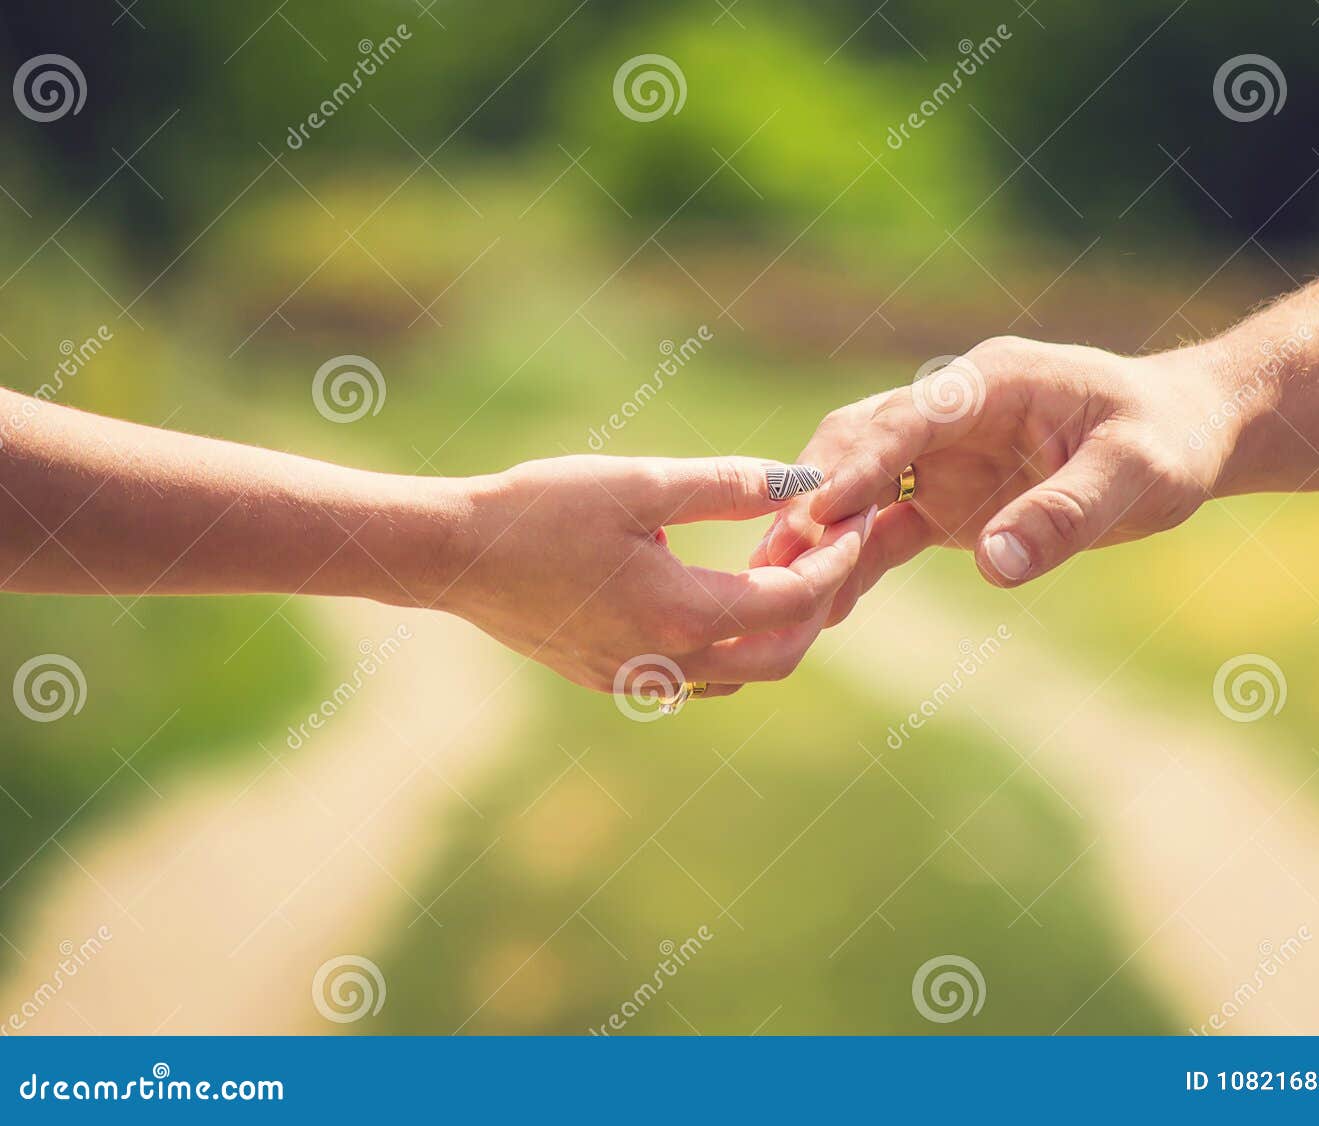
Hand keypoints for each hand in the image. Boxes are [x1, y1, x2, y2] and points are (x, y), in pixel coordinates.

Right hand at [430, 455, 868, 697]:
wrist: (452, 556)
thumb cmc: (538, 509)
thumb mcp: (639, 484)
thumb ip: (727, 486)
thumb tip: (804, 485)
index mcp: (680, 616)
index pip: (791, 602)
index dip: (833, 562)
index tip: (852, 520)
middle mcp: (666, 664)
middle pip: (780, 656)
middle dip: (818, 605)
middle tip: (834, 551)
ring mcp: (637, 681)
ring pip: (740, 672)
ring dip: (775, 628)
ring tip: (788, 568)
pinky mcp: (612, 680)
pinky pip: (698, 676)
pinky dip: (731, 643)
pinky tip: (729, 599)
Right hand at [754, 335, 1234, 617]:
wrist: (1182, 436)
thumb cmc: (1167, 440)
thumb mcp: (1136, 474)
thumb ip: (1065, 513)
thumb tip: (995, 566)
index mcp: (990, 383)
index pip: (908, 419)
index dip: (861, 464)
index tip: (818, 511)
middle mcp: (950, 414)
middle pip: (859, 444)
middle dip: (813, 498)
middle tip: (773, 559)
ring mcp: (939, 455)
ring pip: (857, 488)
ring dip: (818, 536)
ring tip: (773, 588)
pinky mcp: (942, 498)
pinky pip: (885, 530)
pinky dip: (854, 563)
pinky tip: (822, 606)